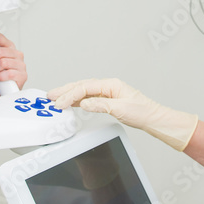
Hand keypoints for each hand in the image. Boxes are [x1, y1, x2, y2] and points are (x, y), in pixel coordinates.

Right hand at [48, 79, 197, 150]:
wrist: (154, 118)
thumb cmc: (142, 112)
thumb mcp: (121, 109)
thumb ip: (101, 105)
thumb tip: (84, 103)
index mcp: (111, 85)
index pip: (85, 87)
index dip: (70, 95)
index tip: (60, 103)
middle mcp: (108, 86)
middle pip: (81, 86)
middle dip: (64, 91)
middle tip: (49, 96)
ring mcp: (107, 93)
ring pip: (83, 91)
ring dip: (69, 95)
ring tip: (55, 98)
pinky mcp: (108, 100)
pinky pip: (88, 98)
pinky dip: (77, 100)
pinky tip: (70, 103)